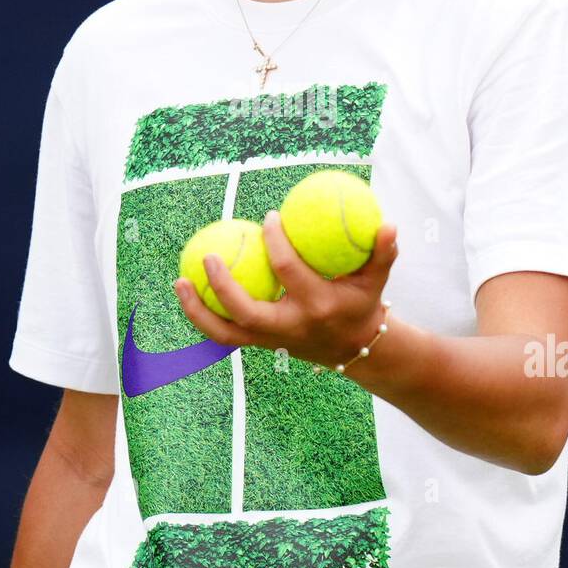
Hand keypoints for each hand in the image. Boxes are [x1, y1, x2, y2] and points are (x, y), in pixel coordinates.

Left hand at [173, 210, 398, 373]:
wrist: (357, 350)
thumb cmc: (363, 304)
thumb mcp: (377, 280)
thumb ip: (383, 252)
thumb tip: (388, 224)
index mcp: (317, 307)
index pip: (289, 271)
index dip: (276, 242)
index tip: (268, 217)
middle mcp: (290, 328)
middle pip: (246, 311)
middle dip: (222, 285)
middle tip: (208, 255)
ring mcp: (272, 341)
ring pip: (226, 334)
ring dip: (198, 310)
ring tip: (179, 282)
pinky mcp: (260, 345)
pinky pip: (225, 335)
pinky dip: (204, 317)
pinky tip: (189, 293)